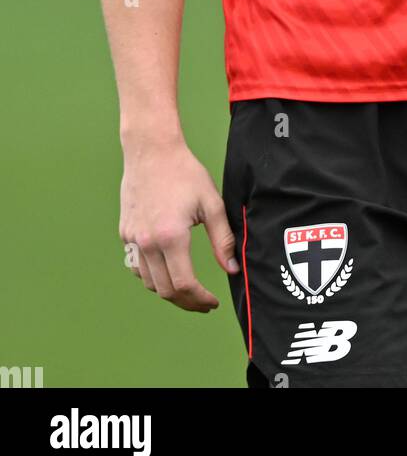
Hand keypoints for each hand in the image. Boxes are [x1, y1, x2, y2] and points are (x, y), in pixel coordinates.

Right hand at [119, 138, 238, 312]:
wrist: (151, 151)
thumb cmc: (185, 173)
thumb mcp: (211, 203)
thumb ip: (223, 239)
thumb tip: (232, 269)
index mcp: (171, 237)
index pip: (184, 285)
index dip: (200, 300)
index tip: (212, 303)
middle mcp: (147, 243)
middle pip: (165, 290)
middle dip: (186, 302)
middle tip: (203, 303)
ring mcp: (132, 239)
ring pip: (148, 282)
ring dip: (168, 291)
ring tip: (188, 289)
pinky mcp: (125, 233)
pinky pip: (136, 266)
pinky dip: (151, 276)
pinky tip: (167, 270)